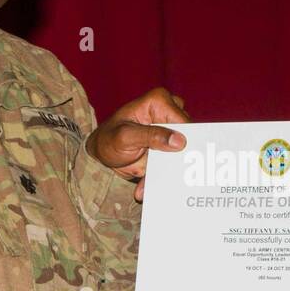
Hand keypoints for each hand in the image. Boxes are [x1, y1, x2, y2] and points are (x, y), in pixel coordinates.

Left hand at [86, 87, 189, 201]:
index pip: (184, 122)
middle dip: (178, 160)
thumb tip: (179, 141)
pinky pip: (174, 164)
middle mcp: (169, 113)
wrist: (101, 155)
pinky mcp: (168, 149)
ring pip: (183, 153)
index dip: (186, 141)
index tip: (181, 159)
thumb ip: (151, 136)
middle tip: (172, 175)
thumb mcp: (125, 137)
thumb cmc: (108, 139)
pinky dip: (162, 178)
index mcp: (160, 101)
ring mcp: (170, 132)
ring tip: (154, 183)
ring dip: (170, 171)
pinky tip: (144, 188)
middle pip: (188, 137)